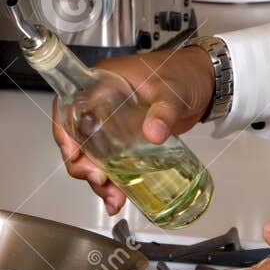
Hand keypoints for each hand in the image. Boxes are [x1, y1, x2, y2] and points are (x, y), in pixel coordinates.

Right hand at [51, 46, 214, 213]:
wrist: (204, 83)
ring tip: (113, 197)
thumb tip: (153, 132)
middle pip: (78, 139)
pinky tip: (119, 196)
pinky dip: (114, 181)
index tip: (73, 154)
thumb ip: (164, 110)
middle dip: (82, 165)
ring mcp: (115, 124)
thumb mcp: (172, 90)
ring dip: (99, 179)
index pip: (69, 108)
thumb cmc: (183, 72)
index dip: (64, 132)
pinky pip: (113, 163)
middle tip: (98, 179)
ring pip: (94, 156)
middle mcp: (103, 105)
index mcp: (104, 84)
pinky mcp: (128, 140)